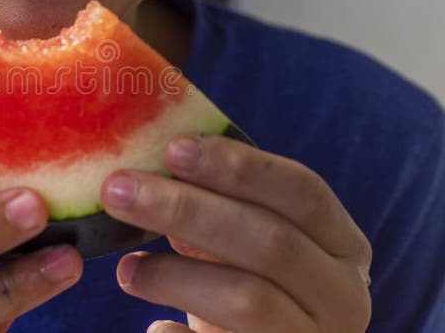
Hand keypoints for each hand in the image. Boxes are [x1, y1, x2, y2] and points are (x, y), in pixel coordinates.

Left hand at [100, 135, 371, 332]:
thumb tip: (151, 173)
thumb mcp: (252, 243)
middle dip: (186, 209)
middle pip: (270, 242)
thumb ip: (222, 207)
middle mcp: (345, 297)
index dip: (240, 166)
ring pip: (248, 298)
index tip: (174, 148)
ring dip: (174, 276)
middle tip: (118, 190)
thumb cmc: (256, 287)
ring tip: (126, 268)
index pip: (303, 192)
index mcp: (344, 247)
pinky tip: (157, 327)